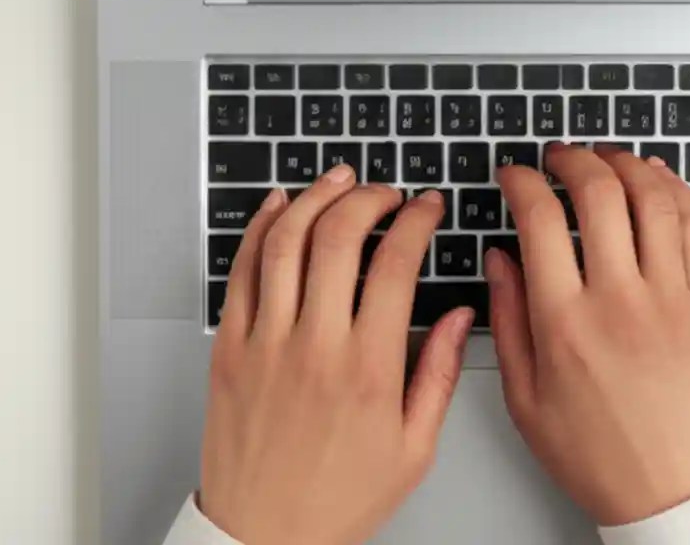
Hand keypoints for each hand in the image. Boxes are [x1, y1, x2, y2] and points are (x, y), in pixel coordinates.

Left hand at [199, 167, 474, 544]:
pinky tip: (279, 206)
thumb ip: (439, 374)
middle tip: (386, 192)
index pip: (397, 262)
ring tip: (338, 180)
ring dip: (315, 197)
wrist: (263, 536)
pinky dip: (260, 228)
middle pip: (339, 235)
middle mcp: (315, 344)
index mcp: (368, 367)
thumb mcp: (414, 448)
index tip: (427, 207)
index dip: (417, 220)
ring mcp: (265, 342)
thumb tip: (460, 316)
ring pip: (285, 241)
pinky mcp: (229, 348)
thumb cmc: (337, 499)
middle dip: (369, 196)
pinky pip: (241, 271)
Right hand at [489, 144, 689, 526]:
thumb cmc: (597, 454)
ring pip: (654, 199)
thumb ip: (508, 319)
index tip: (514, 175)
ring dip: (626, 164)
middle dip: (572, 160)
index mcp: (565, 324)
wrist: (672, 490)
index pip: (540, 220)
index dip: (522, 182)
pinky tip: (657, 181)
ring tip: (607, 158)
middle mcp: (622, 301)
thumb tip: (500, 258)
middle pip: (599, 193)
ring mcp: (674, 299)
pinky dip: (677, 192)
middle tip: (559, 157)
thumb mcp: (524, 398)